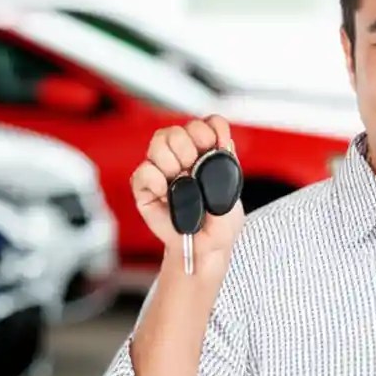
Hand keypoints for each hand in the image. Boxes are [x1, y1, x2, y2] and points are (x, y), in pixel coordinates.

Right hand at [131, 115, 244, 263]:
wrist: (204, 251)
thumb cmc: (218, 227)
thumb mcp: (233, 201)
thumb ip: (227, 176)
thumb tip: (221, 152)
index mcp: (207, 156)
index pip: (206, 124)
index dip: (210, 128)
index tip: (216, 143)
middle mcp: (183, 159)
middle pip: (177, 129)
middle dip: (188, 143)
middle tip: (194, 164)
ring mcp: (163, 171)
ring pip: (158, 143)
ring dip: (171, 160)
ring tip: (181, 181)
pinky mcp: (145, 188)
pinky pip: (143, 171)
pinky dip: (155, 179)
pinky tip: (165, 192)